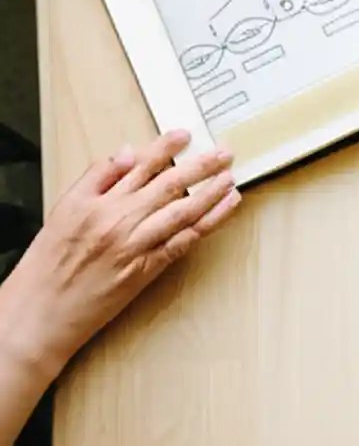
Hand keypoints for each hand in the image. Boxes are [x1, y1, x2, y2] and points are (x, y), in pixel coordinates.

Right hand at [0, 130, 240, 377]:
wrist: (41, 311)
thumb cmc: (50, 263)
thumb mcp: (63, 210)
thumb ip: (96, 178)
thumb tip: (128, 153)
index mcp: (97, 202)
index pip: (139, 166)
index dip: (165, 148)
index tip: (186, 134)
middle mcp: (119, 221)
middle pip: (168, 186)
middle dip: (200, 166)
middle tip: (224, 153)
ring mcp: (136, 246)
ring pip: (182, 212)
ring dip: (210, 193)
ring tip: (230, 178)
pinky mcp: (146, 270)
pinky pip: (183, 242)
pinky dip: (207, 224)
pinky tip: (224, 209)